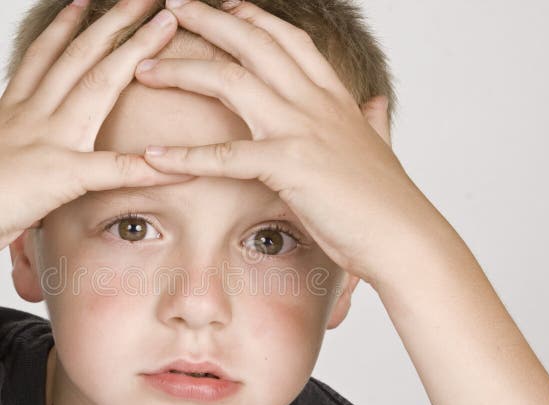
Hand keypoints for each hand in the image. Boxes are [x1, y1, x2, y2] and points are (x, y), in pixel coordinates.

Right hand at [0, 0, 192, 264]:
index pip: (44, 60)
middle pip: (78, 56)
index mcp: (10, 115)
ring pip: (97, 81)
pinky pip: (113, 169)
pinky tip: (180, 162)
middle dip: (113, 22)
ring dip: (134, 48)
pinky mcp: (57, 174)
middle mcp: (29, 116)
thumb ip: (7, 172)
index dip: (65, 29)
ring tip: (162, 18)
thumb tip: (16, 185)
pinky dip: (148, 168)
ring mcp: (45, 138)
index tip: (83, 4)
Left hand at [136, 0, 450, 287]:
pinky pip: (225, 155)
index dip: (253, 18)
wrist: (404, 237)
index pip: (289, 40)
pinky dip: (185, 157)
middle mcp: (315, 102)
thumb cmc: (387, 201)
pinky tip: (152, 157)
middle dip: (209, 20)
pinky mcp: (288, 165)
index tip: (225, 5)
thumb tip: (376, 101)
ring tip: (145, 67)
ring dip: (182, 70)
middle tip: (172, 6)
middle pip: (253, 43)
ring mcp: (301, 129)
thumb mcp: (379, 147)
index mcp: (334, 96)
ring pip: (231, 81)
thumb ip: (373, 120)